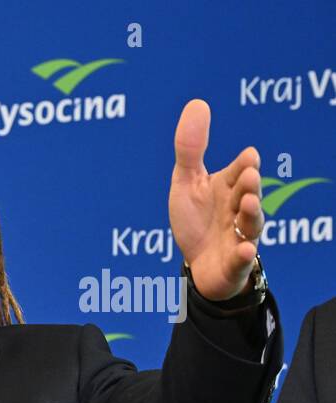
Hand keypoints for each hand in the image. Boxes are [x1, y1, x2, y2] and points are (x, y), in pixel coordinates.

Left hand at [168, 99, 262, 300]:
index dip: (244, 165)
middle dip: (249, 185)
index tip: (248, 157)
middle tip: (248, 175)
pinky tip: (244, 250)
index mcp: (228, 187)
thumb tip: (198, 103)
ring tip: (249, 203)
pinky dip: (243, 255)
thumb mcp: (186, 182)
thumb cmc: (195, 219)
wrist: (196, 264)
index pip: (240, 171)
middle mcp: (238, 209)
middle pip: (248, 195)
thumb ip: (191, 149)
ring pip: (251, 225)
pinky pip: (241, 261)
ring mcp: (239, 236)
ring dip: (252, 214)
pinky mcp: (234, 264)